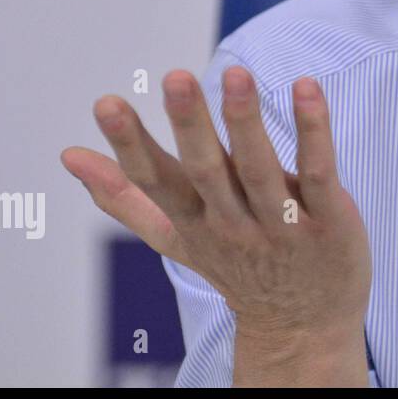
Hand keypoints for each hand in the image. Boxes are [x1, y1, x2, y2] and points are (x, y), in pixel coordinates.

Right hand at [61, 66, 372, 384]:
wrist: (303, 324)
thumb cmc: (237, 265)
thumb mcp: (176, 236)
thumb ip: (125, 197)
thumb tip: (70, 155)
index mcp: (193, 219)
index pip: (156, 180)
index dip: (131, 144)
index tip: (107, 103)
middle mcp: (232, 222)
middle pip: (207, 170)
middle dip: (191, 124)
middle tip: (175, 77)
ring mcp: (281, 224)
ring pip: (260, 170)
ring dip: (247, 121)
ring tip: (237, 74)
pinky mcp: (327, 220)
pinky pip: (318, 172)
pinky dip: (314, 132)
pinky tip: (307, 90)